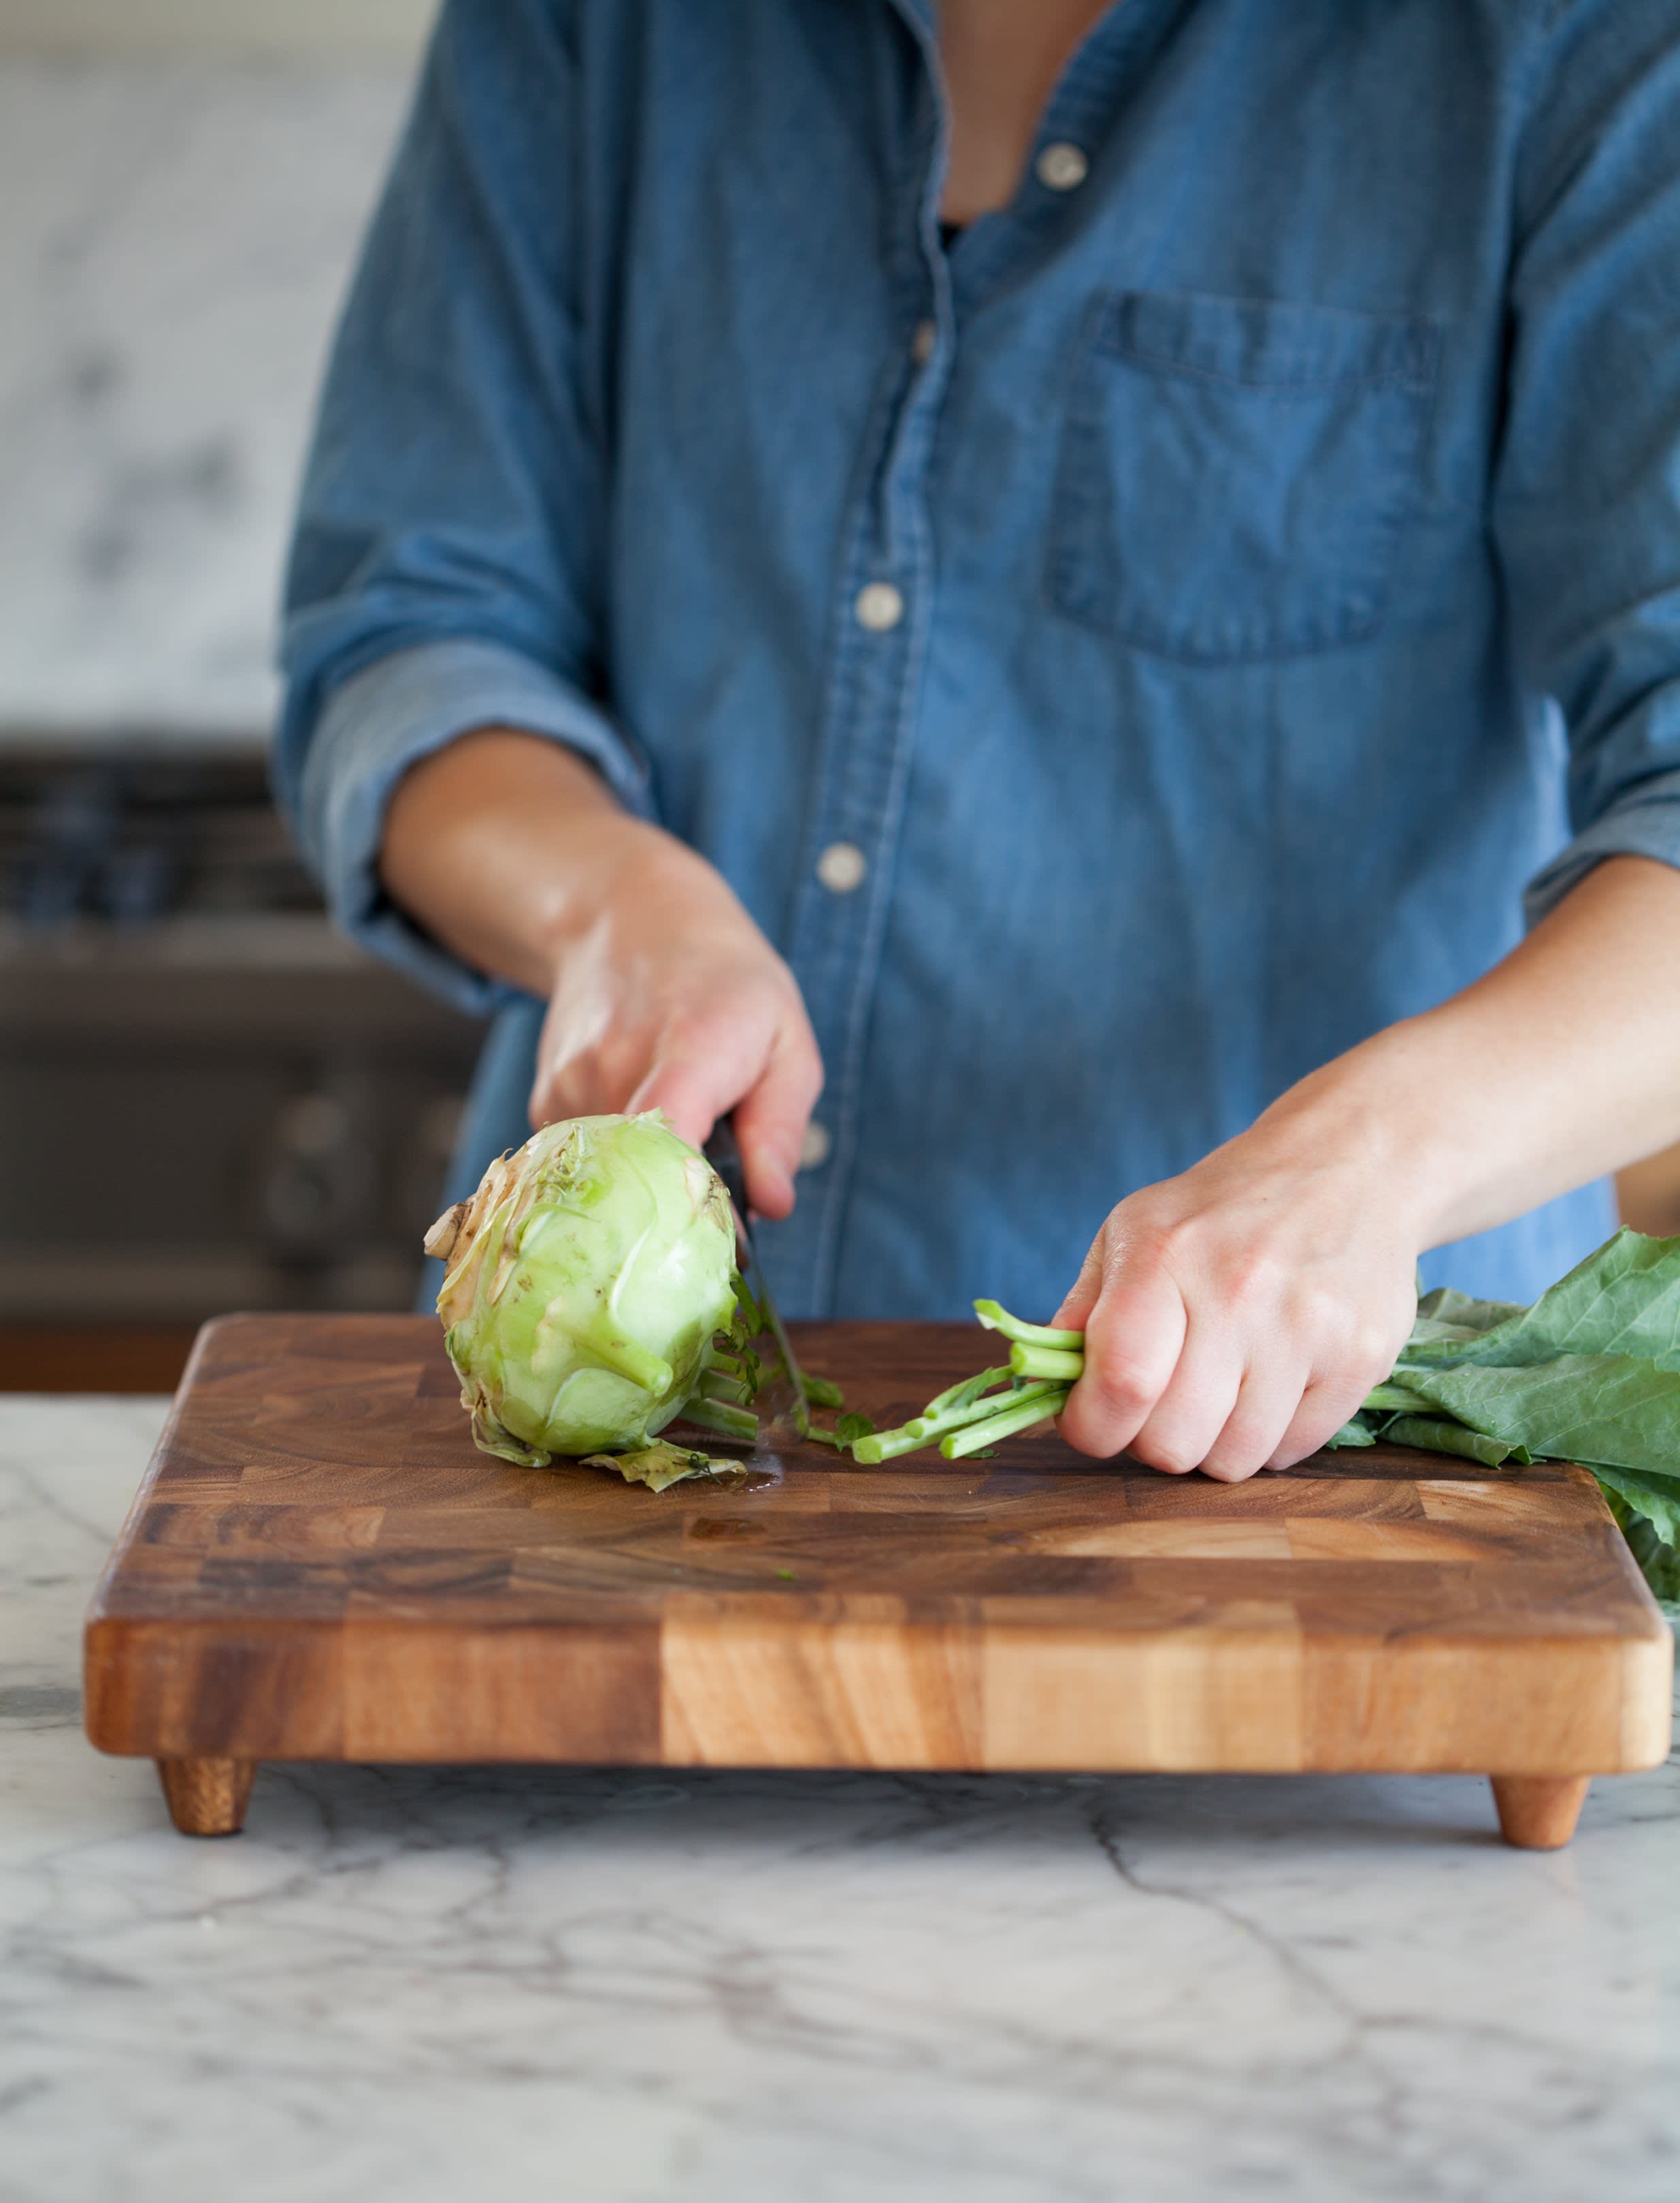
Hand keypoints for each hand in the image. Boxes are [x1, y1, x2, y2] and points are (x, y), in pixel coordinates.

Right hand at [529, 822, 820, 1218]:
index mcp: (694, 1048)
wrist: (627, 919)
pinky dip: (618, 1163)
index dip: (685, 1195)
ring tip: (681, 1135)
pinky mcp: (544, 1103)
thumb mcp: (786, 1041)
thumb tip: (770, 1207)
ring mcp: (571, 1085)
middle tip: (716, 1202)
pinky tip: (640, 1122)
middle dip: (680, 1210)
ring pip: (612, 1180)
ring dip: (649, 1181)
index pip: (669, 1134)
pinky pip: (586, 1166)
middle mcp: (619, 1065)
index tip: (713, 1234)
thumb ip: (781, 1128)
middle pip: (640, 1180)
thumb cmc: (727, 984)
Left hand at [1053, 1099, 1420, 1481]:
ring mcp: (1308, 1328)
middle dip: (1151, 1438)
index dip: (1091, 1425)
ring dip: (1212, 1442)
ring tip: (1217, 1388)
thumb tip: (1040, 1384)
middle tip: (1162, 1400)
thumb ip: (1083, 1309)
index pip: (1120, 1381)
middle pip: (1172, 1442)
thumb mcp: (1134, 1230)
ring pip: (1232, 1461)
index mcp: (1165, 1255)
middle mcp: (1240, 1291)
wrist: (1344, 1168)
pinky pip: (1291, 1452)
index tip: (1093, 1419)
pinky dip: (1268, 1436)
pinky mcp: (1362, 1359)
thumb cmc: (1220, 1210)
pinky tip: (1269, 1382)